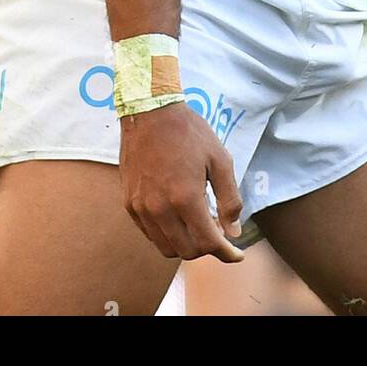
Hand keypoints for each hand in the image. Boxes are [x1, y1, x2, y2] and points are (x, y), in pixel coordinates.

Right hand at [119, 102, 244, 262]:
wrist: (150, 111)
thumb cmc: (188, 132)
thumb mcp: (219, 159)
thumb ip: (230, 199)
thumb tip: (233, 232)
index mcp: (185, 198)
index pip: (208, 243)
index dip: (226, 253)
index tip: (237, 253)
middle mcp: (160, 209)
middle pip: (187, 251)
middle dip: (207, 248)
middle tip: (218, 232)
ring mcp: (141, 208)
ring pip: (166, 247)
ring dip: (186, 244)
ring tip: (198, 225)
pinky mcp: (129, 203)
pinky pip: (149, 233)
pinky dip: (166, 234)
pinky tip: (178, 217)